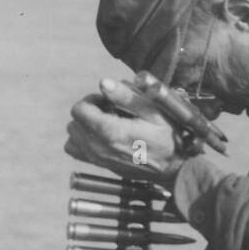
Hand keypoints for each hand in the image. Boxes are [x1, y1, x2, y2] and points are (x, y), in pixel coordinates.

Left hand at [65, 76, 184, 184]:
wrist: (176, 166)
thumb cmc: (168, 135)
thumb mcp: (154, 110)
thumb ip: (126, 96)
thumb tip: (103, 83)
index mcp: (111, 132)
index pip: (79, 110)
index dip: (92, 100)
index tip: (109, 102)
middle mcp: (100, 148)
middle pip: (74, 123)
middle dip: (89, 113)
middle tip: (112, 113)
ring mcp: (100, 160)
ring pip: (73, 138)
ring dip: (85, 127)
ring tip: (107, 125)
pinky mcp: (102, 166)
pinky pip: (77, 151)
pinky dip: (84, 141)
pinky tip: (102, 137)